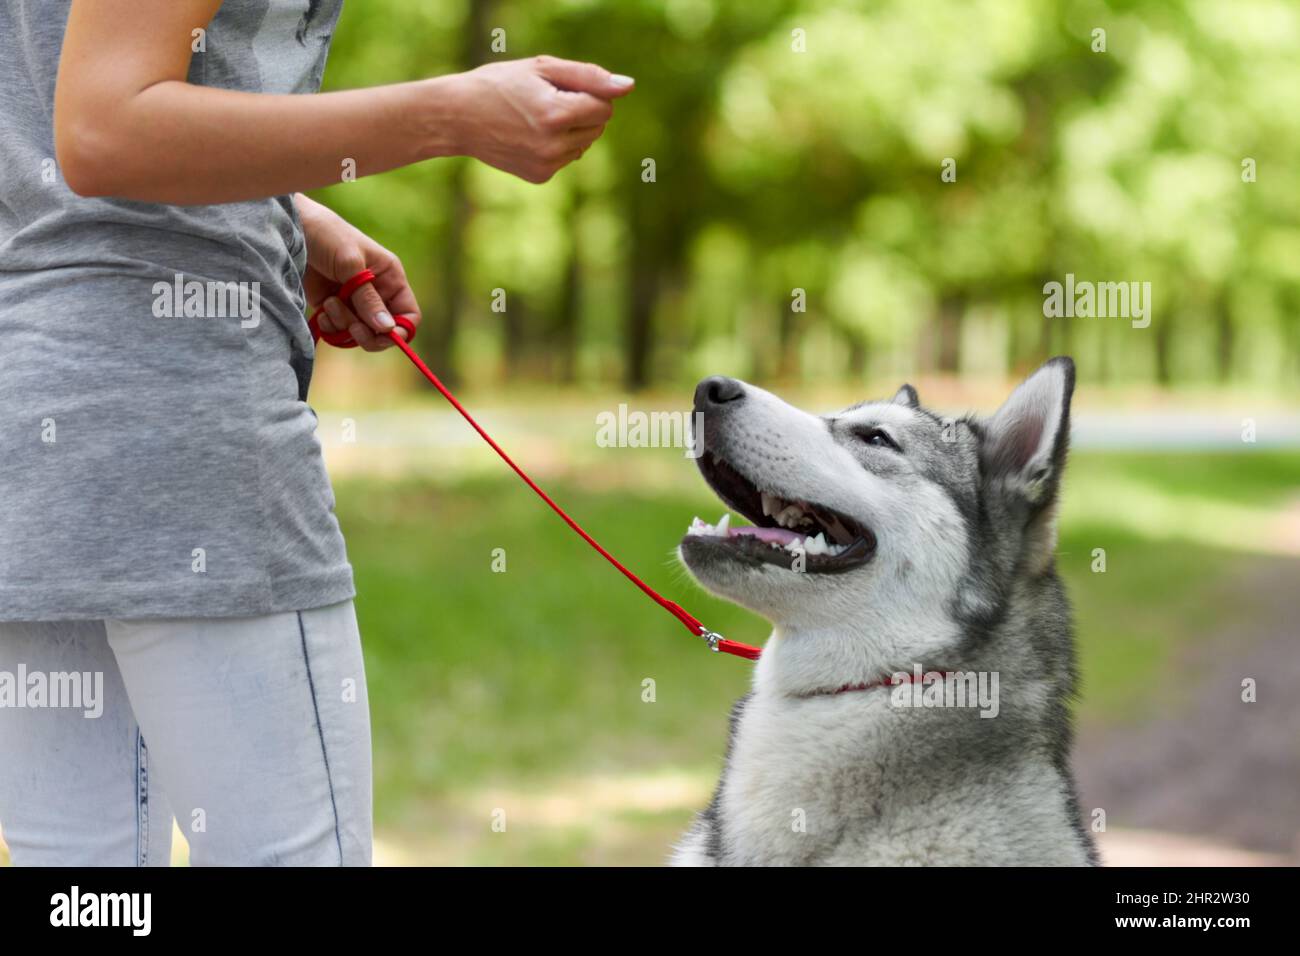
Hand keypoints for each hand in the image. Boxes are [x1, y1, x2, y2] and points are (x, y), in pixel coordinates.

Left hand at [296, 195, 420, 351]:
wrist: (292, 230)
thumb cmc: (327, 236)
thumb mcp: (350, 265)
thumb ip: (368, 299)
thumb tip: (388, 329)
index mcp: (390, 278)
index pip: (409, 314)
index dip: (400, 330)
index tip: (382, 334)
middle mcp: (377, 293)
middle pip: (384, 331)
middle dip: (368, 333)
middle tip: (352, 328)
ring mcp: (354, 302)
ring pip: (360, 333)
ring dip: (344, 325)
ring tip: (330, 303)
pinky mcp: (334, 308)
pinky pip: (339, 331)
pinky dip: (331, 327)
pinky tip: (322, 311)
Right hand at [453, 55, 633, 182]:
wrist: (458, 117)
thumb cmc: (500, 84)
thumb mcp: (543, 68)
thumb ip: (590, 76)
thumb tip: (628, 87)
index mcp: (556, 115)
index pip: (605, 107)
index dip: (588, 93)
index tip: (561, 87)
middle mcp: (553, 146)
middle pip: (598, 127)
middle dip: (582, 112)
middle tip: (545, 101)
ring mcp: (547, 165)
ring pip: (585, 144)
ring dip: (571, 129)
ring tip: (536, 118)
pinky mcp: (541, 176)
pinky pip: (568, 157)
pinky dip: (557, 146)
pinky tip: (530, 136)